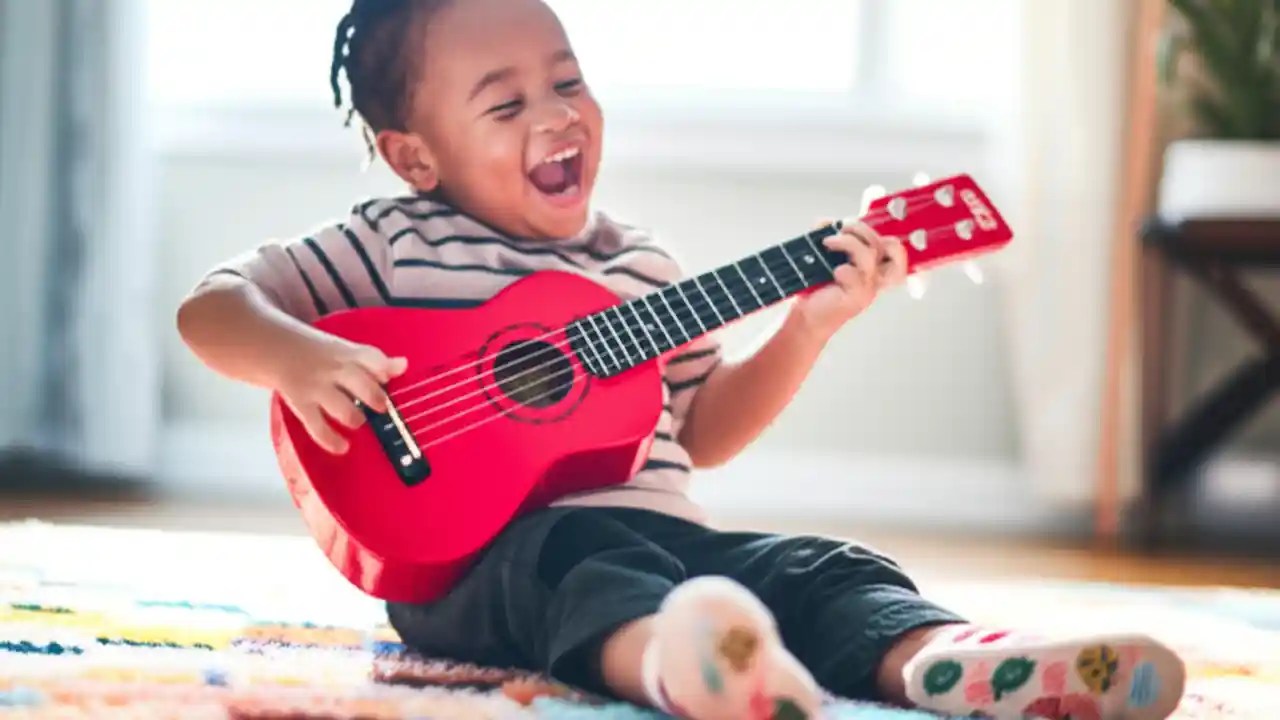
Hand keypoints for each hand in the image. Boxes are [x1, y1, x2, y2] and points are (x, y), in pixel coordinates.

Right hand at [273, 335, 407, 453]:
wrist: (272, 348)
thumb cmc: (315, 352)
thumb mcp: (344, 349)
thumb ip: (374, 360)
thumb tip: (404, 365)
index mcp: (347, 353)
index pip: (372, 358)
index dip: (384, 370)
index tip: (388, 379)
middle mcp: (334, 369)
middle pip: (363, 385)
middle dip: (376, 399)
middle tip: (380, 407)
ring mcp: (317, 388)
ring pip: (345, 410)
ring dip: (356, 419)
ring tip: (357, 420)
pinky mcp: (301, 405)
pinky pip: (318, 428)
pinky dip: (332, 441)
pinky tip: (342, 447)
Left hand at [790, 218, 907, 339]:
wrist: (805, 318)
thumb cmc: (816, 290)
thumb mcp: (825, 257)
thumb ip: (830, 237)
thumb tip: (826, 221)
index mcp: (873, 267)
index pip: (896, 249)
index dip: (880, 233)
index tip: (853, 227)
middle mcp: (875, 278)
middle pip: (888, 245)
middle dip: (861, 229)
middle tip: (839, 229)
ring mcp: (867, 289)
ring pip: (870, 255)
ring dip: (847, 242)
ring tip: (827, 244)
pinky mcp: (855, 299)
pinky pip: (856, 275)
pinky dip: (842, 268)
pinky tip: (831, 272)